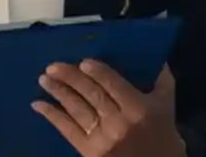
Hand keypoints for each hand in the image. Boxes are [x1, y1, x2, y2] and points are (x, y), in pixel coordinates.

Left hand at [33, 61, 185, 156]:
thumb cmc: (163, 138)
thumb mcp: (167, 107)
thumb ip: (162, 81)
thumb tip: (156, 58)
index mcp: (139, 108)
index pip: (114, 85)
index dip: (97, 72)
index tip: (82, 62)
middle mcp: (119, 122)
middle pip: (92, 95)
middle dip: (71, 78)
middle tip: (52, 66)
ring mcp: (102, 139)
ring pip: (77, 110)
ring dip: (58, 93)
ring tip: (44, 79)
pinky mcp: (89, 152)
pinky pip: (68, 130)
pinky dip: (52, 116)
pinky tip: (39, 105)